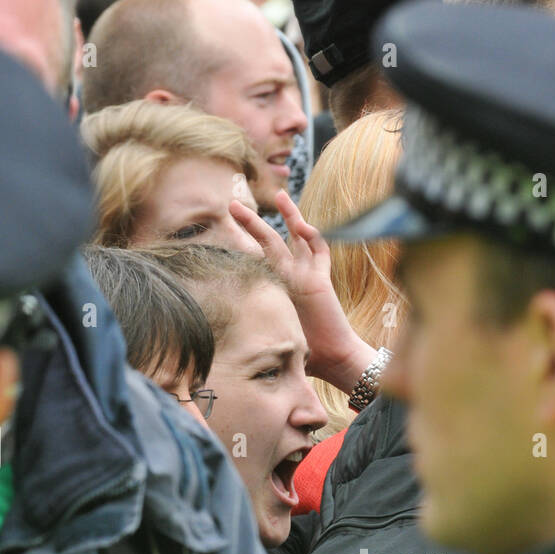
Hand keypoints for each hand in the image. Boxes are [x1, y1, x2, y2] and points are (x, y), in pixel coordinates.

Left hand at [229, 190, 376, 391]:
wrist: (332, 358)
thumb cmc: (304, 353)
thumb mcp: (271, 331)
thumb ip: (254, 320)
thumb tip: (222, 328)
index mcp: (273, 286)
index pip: (252, 258)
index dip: (239, 243)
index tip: (222, 229)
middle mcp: (289, 276)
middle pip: (269, 241)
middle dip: (251, 222)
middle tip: (232, 204)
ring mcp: (306, 274)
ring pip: (296, 237)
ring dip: (289, 215)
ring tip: (280, 195)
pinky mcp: (322, 278)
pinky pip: (319, 251)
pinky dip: (313, 236)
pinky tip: (303, 226)